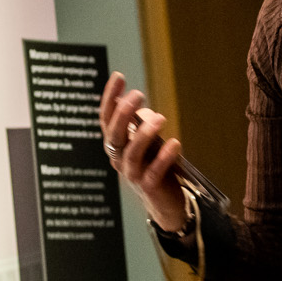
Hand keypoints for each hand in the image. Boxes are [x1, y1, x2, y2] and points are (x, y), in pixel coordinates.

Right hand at [99, 71, 188, 232]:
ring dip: (144, 134)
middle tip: (138, 94)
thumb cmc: (154, 166)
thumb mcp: (147, 141)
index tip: (119, 77)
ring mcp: (132, 174)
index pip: (107, 118)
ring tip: (160, 118)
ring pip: (132, 153)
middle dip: (124, 113)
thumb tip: (141, 110)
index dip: (110, 97)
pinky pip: (154, 172)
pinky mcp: (149, 187)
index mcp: (115, 144)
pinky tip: (175, 143)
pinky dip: (164, 157)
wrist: (165, 203)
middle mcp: (119, 158)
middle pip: (115, 135)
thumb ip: (142, 124)